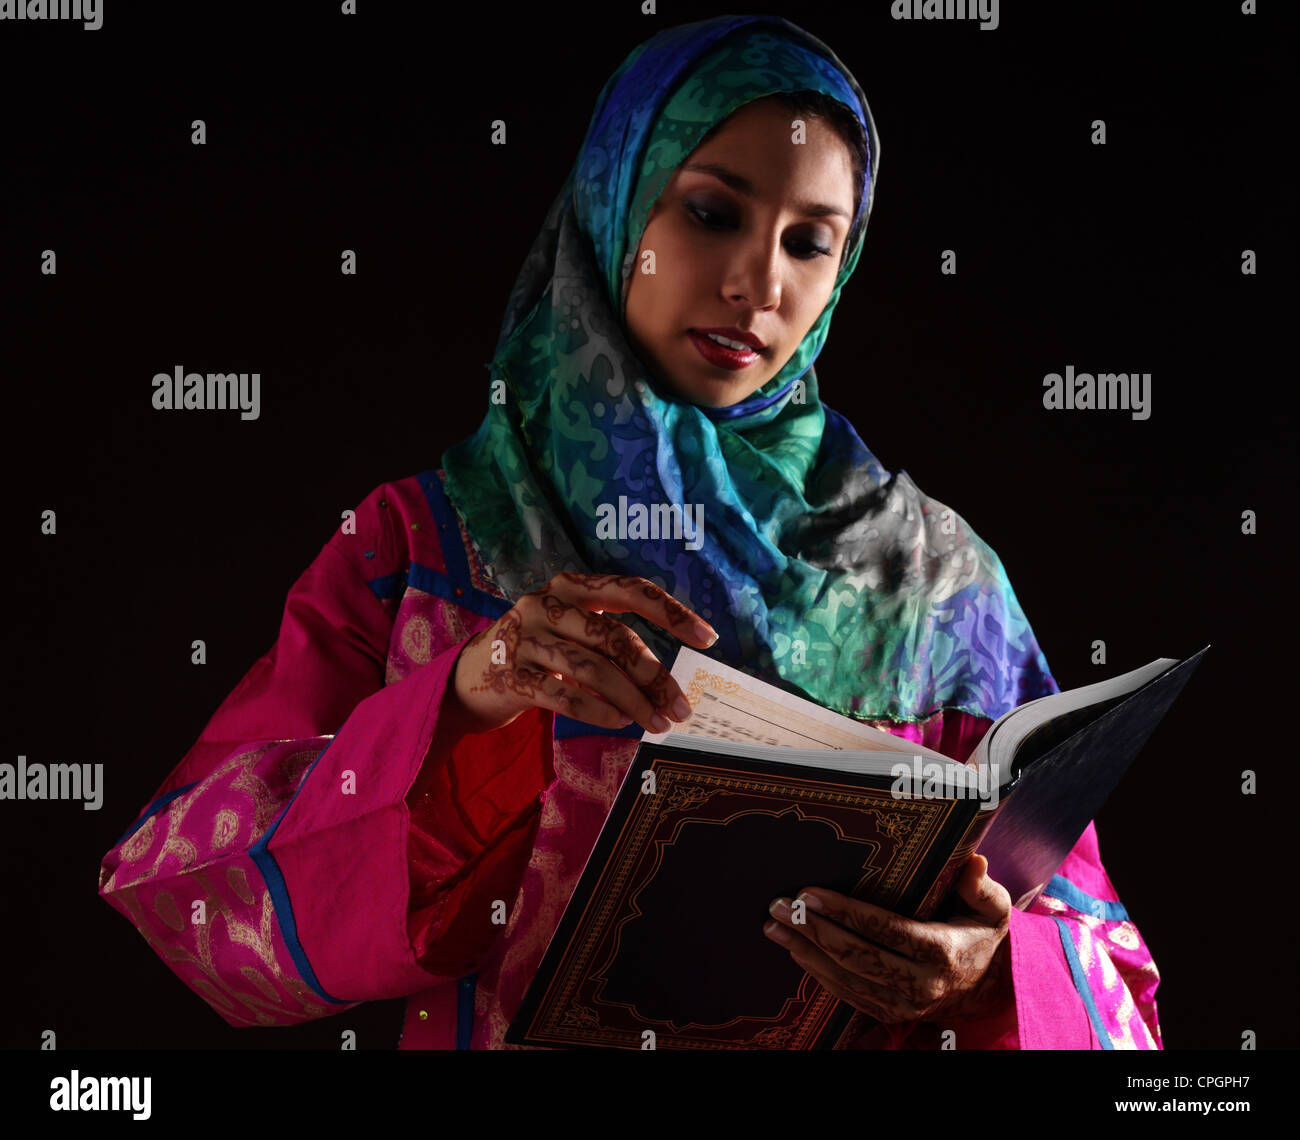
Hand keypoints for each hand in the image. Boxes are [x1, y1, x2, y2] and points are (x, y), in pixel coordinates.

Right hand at [449, 572, 717, 734]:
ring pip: (592, 670)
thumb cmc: (539, 653)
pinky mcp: (509, 675)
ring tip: (656, 724)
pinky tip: (619, 722)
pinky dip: (598, 712)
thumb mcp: (571, 632)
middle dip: (654, 676)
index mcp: (570, 587)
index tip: (709, 638)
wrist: (470, 676)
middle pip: (613, 638)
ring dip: (632, 702)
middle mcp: (545, 604)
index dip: (672, 612)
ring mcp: (524, 639)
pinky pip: (564, 696)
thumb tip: (668, 683)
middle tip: (681, 707)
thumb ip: (612, 644)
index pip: (630, 590)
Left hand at [762, 854, 1012, 1023]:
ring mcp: (903, 1005)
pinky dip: (817, 972)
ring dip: (804, 951)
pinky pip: (846, 994)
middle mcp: (920, 985)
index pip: (884, 930)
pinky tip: (795, 949)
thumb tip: (972, 860)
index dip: (843, 912)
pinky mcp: (889, 1014)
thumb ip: (980, 885)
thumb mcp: (992, 907)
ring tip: (774, 925)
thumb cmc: (980, 934)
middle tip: (778, 905)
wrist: (987, 988)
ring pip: (844, 978)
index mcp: (942, 952)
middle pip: (856, 955)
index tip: (809, 894)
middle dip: (812, 929)